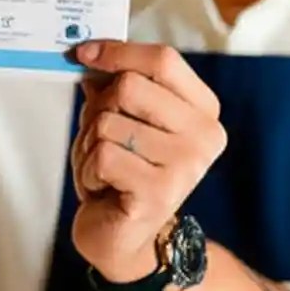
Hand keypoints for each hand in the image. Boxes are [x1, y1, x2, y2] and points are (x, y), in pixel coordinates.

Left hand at [69, 41, 226, 283]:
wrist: (127, 237)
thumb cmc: (123, 172)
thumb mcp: (121, 118)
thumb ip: (113, 85)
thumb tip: (89, 53)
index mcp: (203, 110)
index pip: (163, 60)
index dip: (119, 52)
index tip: (85, 53)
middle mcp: (204, 136)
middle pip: (131, 86)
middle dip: (99, 107)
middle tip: (101, 136)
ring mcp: (186, 165)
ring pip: (109, 122)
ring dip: (89, 145)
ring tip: (104, 169)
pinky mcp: (159, 192)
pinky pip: (102, 156)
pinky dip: (88, 170)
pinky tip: (103, 188)